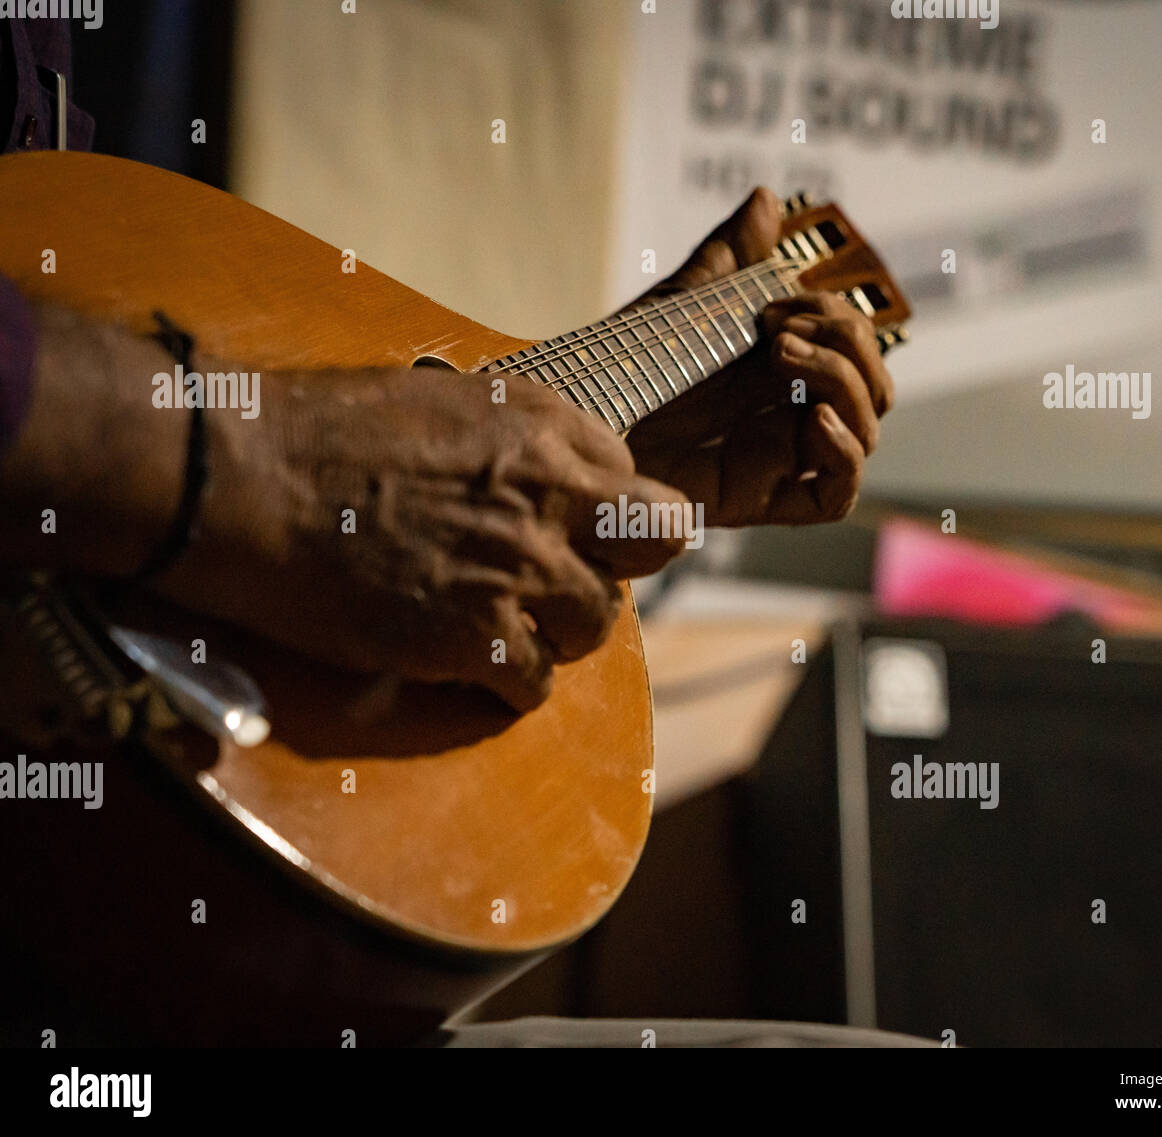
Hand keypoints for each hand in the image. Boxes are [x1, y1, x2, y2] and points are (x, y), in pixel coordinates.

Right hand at [153, 365, 691, 710]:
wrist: (240, 482)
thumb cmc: (317, 432)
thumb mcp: (439, 400)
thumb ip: (510, 434)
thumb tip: (539, 466)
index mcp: (539, 425)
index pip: (633, 475)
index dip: (601, 506)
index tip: (569, 524)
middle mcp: (547, 493)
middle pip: (658, 540)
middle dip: (619, 562)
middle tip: (570, 578)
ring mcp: (516, 569)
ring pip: (599, 623)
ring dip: (561, 631)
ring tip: (513, 627)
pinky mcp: (473, 639)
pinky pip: (535, 684)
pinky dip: (510, 684)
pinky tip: (474, 669)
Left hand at [624, 187, 894, 526]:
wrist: (583, 418)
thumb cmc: (626, 363)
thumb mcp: (683, 300)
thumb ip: (730, 256)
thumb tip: (767, 200)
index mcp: (785, 369)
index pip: (857, 346)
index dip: (839, 318)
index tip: (773, 304)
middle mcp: (791, 413)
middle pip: (875, 386)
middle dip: (850, 344)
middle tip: (781, 331)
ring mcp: (783, 458)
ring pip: (866, 431)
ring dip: (844, 383)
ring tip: (784, 356)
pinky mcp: (767, 500)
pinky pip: (837, 494)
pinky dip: (845, 454)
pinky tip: (814, 419)